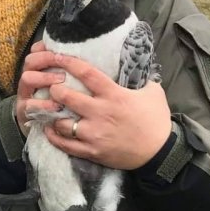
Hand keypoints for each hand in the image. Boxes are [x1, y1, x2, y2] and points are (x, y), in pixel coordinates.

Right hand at [14, 42, 71, 133]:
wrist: (51, 132)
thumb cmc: (66, 106)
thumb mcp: (70, 86)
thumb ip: (74, 73)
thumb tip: (88, 56)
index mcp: (40, 70)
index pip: (37, 50)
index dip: (46, 47)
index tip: (60, 48)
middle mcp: (30, 80)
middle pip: (30, 61)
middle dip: (46, 59)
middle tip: (61, 62)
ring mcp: (25, 95)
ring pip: (27, 78)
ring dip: (44, 77)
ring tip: (60, 81)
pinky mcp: (24, 112)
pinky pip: (29, 105)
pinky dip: (43, 104)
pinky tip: (56, 106)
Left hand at [43, 55, 171, 169]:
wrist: (160, 153)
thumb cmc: (156, 120)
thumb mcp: (153, 92)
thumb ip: (141, 77)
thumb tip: (137, 63)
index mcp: (114, 95)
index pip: (87, 74)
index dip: (69, 63)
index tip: (57, 57)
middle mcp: (100, 113)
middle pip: (67, 97)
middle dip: (55, 90)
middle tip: (52, 87)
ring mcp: (94, 134)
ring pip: (62, 123)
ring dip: (52, 115)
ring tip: (49, 110)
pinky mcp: (92, 151)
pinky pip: (66, 144)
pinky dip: (54, 137)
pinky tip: (49, 129)